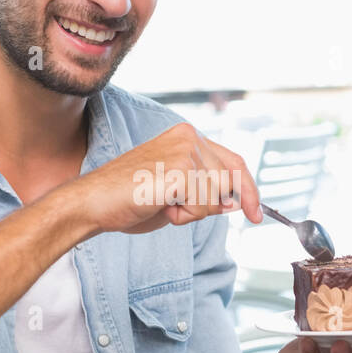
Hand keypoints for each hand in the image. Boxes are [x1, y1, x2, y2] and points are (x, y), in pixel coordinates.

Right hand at [66, 122, 261, 235]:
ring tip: (160, 203)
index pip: (234, 162)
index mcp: (187, 137)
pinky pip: (202, 206)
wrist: (93, 203)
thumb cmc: (128, 200)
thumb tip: (237, 201)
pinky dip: (183, 216)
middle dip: (207, 206)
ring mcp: (185, 150)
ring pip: (217, 197)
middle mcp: (189, 137)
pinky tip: (159, 206)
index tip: (258, 213)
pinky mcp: (180, 169)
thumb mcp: (178, 194)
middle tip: (170, 205)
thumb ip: (208, 192)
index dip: (249, 189)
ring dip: (191, 212)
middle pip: (228, 183)